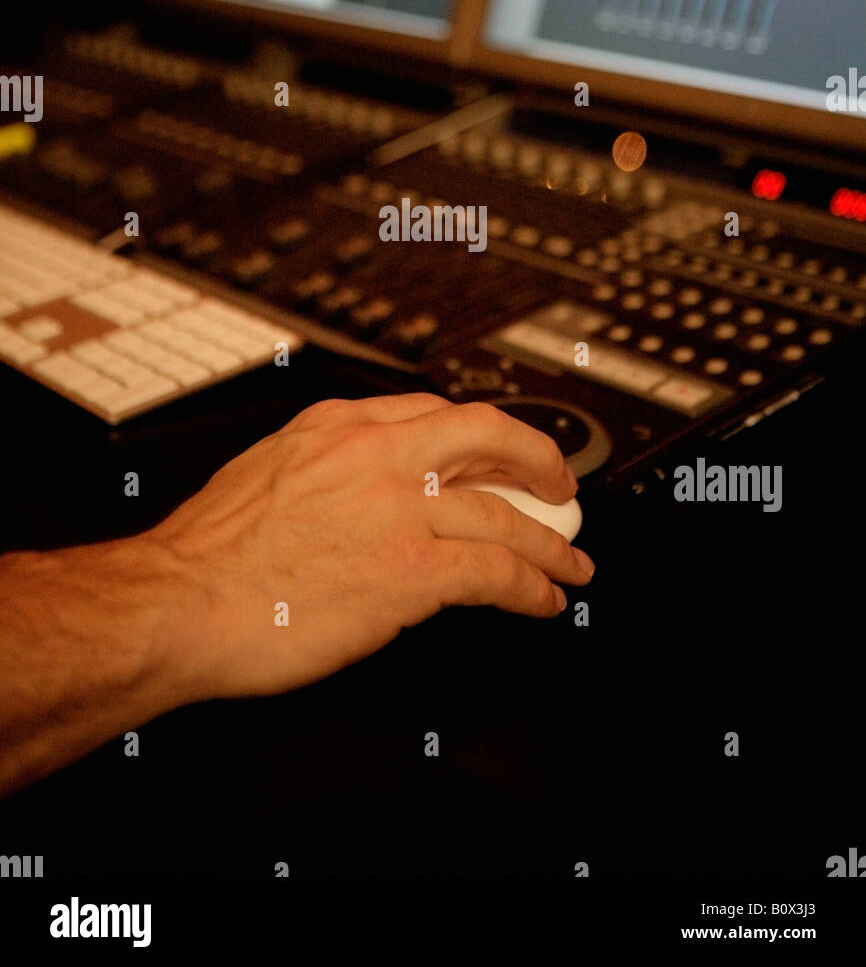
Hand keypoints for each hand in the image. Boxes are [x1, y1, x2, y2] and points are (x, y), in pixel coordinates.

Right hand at [150, 393, 593, 703]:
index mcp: (337, 426)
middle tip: (559, 486)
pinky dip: (531, 586)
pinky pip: (496, 572)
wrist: (178, 600)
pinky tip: (543, 599)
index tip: (496, 455)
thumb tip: (360, 493)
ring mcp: (397, 509)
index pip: (434, 413)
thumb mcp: (267, 472)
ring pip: (503, 513)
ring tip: (569, 563)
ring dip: (548, 542)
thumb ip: (324, 469)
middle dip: (537, 460)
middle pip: (487, 436)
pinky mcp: (410, 570)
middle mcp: (375, 455)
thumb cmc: (207, 554)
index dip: (480, 437)